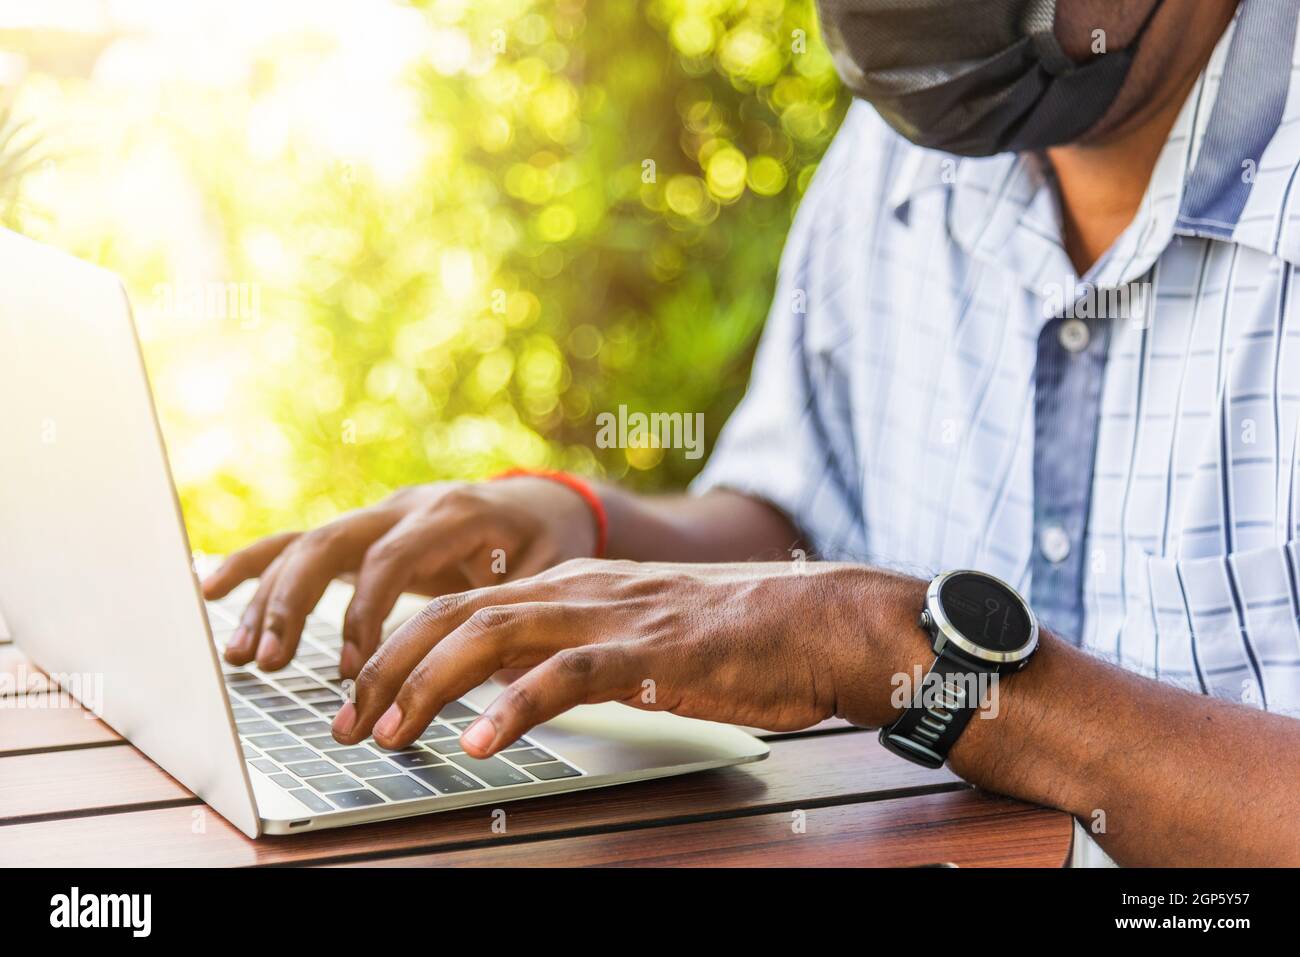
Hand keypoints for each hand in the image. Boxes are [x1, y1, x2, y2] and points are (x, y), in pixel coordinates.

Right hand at [201, 478, 598, 675]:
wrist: (545, 502)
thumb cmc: (547, 542)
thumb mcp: (544, 571)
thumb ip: (509, 609)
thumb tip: (483, 673)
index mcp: (451, 514)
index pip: (391, 560)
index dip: (365, 615)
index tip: (351, 670)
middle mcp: (405, 505)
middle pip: (332, 543)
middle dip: (294, 604)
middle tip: (271, 662)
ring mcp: (379, 515)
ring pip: (308, 544)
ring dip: (268, 597)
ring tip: (243, 655)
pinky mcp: (363, 531)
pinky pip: (301, 540)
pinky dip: (256, 563)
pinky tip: (213, 589)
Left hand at [331, 559, 930, 755]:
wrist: (822, 620)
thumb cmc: (740, 635)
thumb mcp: (643, 631)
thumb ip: (585, 645)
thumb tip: (529, 684)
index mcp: (576, 585)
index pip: (466, 603)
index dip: (404, 646)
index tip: (363, 694)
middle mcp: (582, 590)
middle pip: (459, 613)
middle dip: (391, 666)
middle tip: (348, 722)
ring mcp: (615, 616)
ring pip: (496, 635)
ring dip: (430, 686)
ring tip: (388, 734)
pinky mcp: (652, 651)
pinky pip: (568, 675)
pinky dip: (514, 707)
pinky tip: (478, 743)